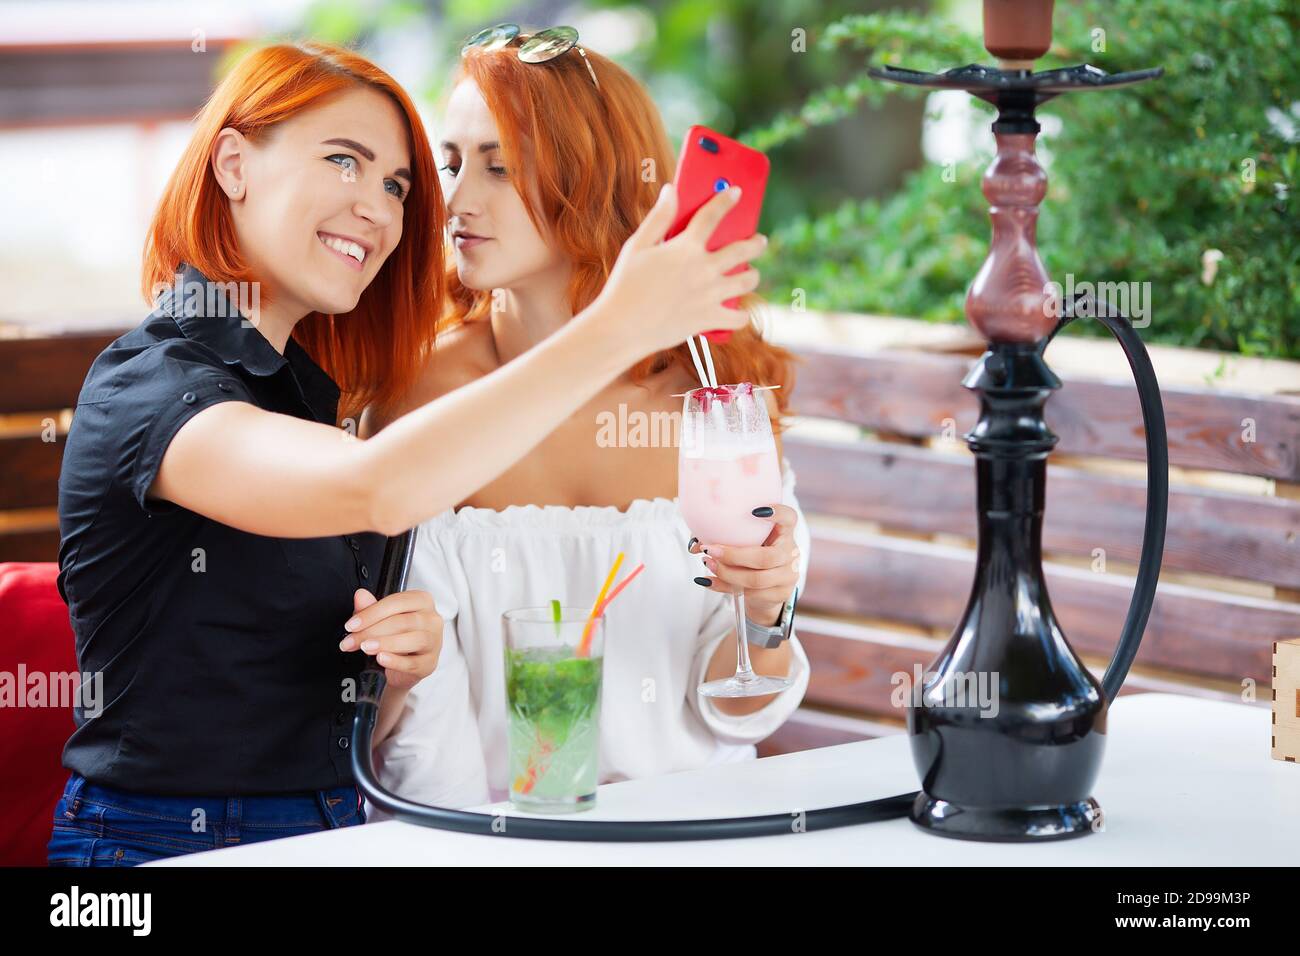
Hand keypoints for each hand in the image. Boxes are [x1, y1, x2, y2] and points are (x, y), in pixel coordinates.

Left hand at [338, 588, 441, 691]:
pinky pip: (413, 662)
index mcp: (421, 601)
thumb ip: (371, 607)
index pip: (396, 603)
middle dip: (371, 631)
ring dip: (385, 643)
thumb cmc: (397, 637)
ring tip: (365, 647)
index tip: (352, 625)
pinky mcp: (430, 663)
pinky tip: (381, 658)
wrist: (404, 667)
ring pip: (412, 640)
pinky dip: (395, 661)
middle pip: (402, 622)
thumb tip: (360, 596)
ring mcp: (434, 642)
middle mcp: (432, 619)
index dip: (371, 613)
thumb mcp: (382, 620)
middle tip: (352, 640)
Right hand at [591, 183, 765, 355]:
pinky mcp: (709, 319)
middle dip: (756, 242)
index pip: (712, 215)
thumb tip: (670, 190)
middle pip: (742, 249)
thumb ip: (658, 218)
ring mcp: (710, 295)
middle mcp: (704, 269)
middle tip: (759, 240)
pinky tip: (738, 311)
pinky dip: (740, 315)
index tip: (737, 193)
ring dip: (752, 275)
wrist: (622, 327)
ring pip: (747, 282)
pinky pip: (738, 318)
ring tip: (750, 274)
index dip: (726, 200)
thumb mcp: (637, 246)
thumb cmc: (625, 285)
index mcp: (686, 247)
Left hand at [690, 503, 800, 625]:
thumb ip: (721, 536)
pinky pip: (751, 594)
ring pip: (757, 580)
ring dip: (727, 573)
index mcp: (784, 532)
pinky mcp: (780, 594)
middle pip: (766, 557)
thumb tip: (695, 545)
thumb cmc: (752, 554)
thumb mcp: (743, 541)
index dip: (777, 513)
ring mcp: (788, 575)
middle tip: (709, 549)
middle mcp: (790, 553)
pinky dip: (725, 587)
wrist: (766, 589)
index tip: (754, 511)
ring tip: (708, 564)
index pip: (789, 518)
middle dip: (734, 556)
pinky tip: (709, 581)